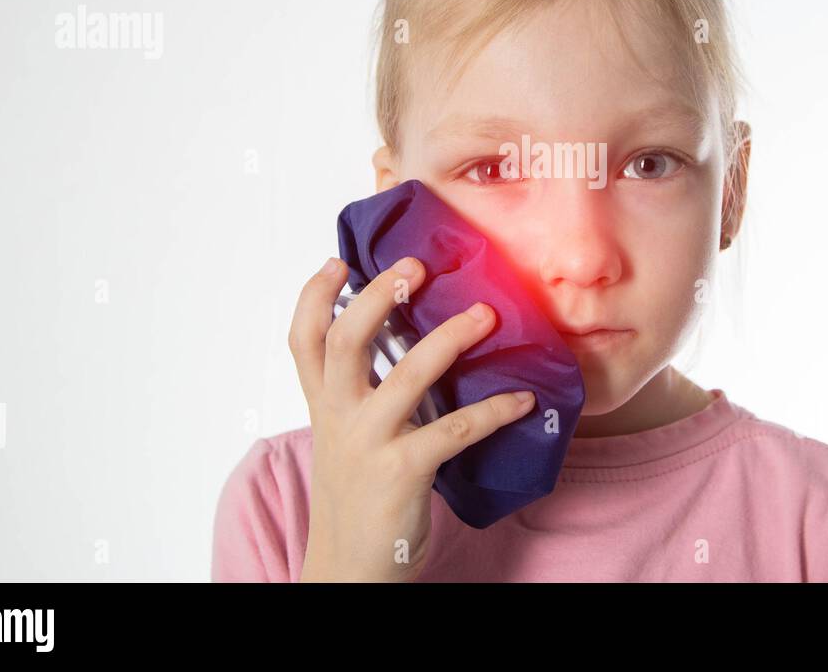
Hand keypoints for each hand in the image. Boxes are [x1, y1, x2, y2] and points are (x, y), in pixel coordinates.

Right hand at [288, 255, 534, 581]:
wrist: (351, 567)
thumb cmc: (359, 496)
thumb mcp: (345, 439)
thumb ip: (361, 395)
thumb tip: (407, 342)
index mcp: (324, 406)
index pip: (303, 340)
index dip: (314, 296)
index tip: (338, 260)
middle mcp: (340, 417)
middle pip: (345, 340)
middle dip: (378, 295)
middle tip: (414, 266)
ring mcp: (369, 443)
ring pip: (407, 373)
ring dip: (451, 338)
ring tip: (487, 315)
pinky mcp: (403, 471)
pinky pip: (455, 429)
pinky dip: (494, 411)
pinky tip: (523, 399)